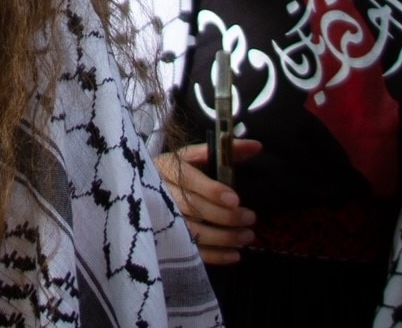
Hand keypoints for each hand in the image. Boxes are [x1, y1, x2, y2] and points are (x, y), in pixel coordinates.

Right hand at [154, 139, 262, 265]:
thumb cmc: (178, 171)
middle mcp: (160, 193)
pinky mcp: (167, 239)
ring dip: (223, 237)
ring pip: (192, 232)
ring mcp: (161, 218)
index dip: (211, 190)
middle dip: (224, 216)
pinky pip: (190, 250)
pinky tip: (234, 254)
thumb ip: (226, 151)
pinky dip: (214, 255)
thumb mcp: (196, 156)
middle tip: (250, 218)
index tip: (235, 199)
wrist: (144, 187)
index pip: (188, 179)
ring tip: (247, 236)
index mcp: (167, 167)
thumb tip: (256, 146)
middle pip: (192, 207)